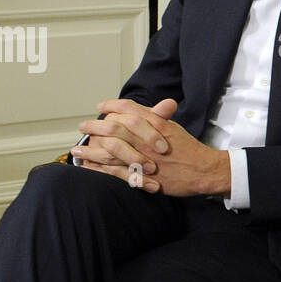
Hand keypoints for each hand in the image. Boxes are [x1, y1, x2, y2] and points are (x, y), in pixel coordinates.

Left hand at [74, 99, 230, 196]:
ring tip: (77, 150)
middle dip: (95, 127)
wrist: (203, 170)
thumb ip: (157, 117)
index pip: (128, 109)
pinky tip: (88, 168)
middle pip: (114, 128)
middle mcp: (147, 138)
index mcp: (155, 124)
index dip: (111, 106)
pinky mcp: (144, 175)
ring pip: (111, 150)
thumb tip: (143, 109)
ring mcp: (144, 157)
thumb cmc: (190, 150)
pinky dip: (100, 170)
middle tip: (83, 127)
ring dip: (91, 150)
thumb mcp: (173, 128)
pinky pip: (116, 171)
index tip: (100, 107)